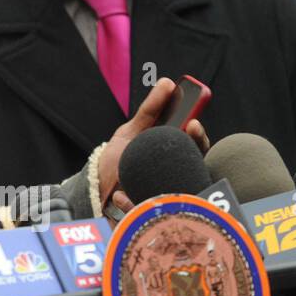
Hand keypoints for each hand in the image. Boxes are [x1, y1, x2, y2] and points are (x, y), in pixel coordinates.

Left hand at [98, 77, 210, 215]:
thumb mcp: (131, 132)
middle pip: (196, 165)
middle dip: (194, 149)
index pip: (196, 146)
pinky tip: (120, 194)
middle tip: (189, 131)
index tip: (193, 123)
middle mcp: (177, 175)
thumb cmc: (120, 159)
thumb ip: (150, 111)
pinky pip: (151, 208)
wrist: (98, 189)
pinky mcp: (151, 212)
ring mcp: (167, 195)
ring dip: (174, 178)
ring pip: (182, 190)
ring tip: (158, 165)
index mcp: (174, 155)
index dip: (198, 136)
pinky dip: (133, 201)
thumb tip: (168, 83)